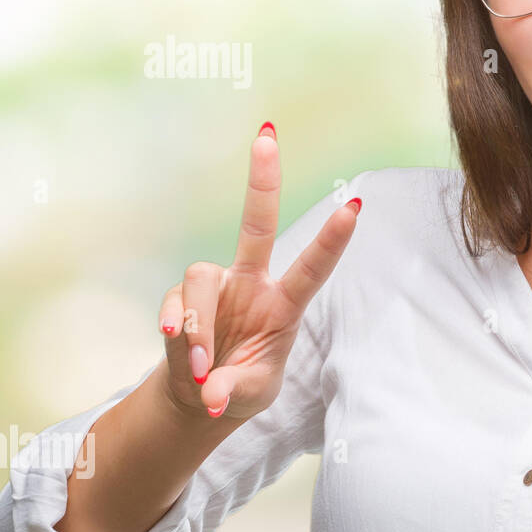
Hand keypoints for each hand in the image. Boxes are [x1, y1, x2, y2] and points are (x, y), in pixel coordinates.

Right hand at [157, 122, 360, 419]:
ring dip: (197, 324)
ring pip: (199, 278)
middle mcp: (252, 283)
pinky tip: (179, 352)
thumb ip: (231, 390)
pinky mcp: (182, 298)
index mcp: (284, 305)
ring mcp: (215, 287)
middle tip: (267, 135)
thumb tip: (209, 393)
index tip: (356, 205)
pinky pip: (174, 305)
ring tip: (199, 366)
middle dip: (262, 180)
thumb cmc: (238, 388)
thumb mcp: (247, 394)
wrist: (198, 396)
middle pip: (257, 224)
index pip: (312, 268)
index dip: (333, 239)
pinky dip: (175, 331)